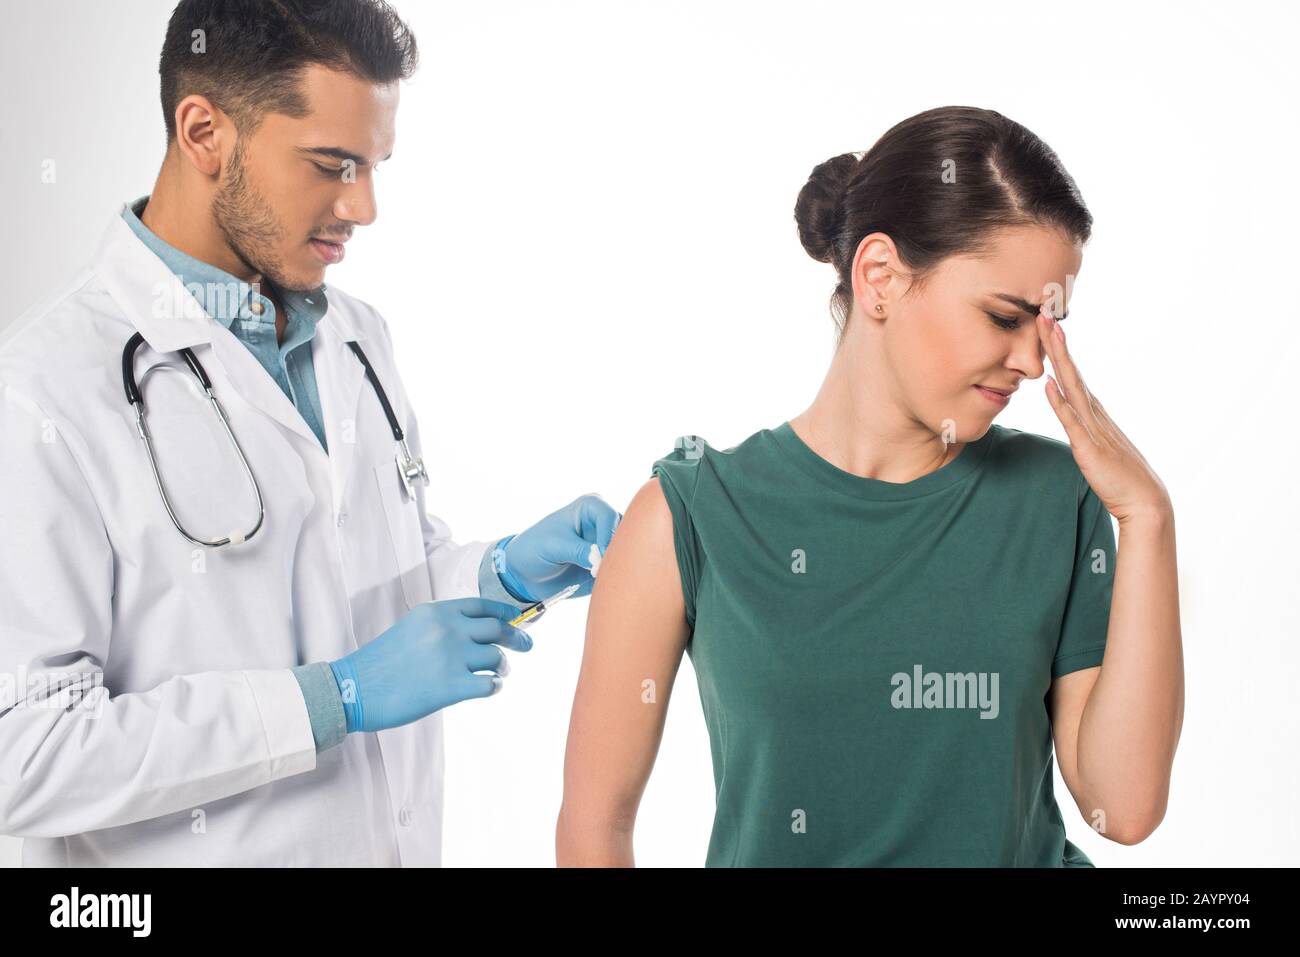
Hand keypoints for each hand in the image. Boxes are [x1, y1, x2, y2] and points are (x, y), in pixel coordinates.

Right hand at [329, 597, 531, 733]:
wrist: (354, 689)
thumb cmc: (382, 663)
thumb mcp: (413, 628)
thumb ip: (444, 625)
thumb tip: (481, 632)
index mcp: (437, 612)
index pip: (483, 605)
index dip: (506, 612)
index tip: (518, 618)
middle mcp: (447, 630)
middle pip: (497, 628)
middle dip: (517, 637)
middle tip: (526, 645)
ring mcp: (451, 657)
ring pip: (497, 657)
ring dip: (502, 666)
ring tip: (497, 673)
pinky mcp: (451, 686)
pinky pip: (490, 684)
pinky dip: (493, 687)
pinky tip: (488, 688)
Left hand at [495, 494, 621, 601]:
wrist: (526, 574)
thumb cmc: (534, 550)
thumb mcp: (553, 547)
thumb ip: (579, 551)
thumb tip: (600, 560)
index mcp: (591, 507)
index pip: (611, 517)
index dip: (607, 537)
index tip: (598, 558)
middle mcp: (604, 522)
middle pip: (627, 533)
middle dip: (618, 552)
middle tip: (602, 570)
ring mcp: (608, 542)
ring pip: (628, 551)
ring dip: (619, 565)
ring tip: (599, 577)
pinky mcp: (608, 562)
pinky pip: (622, 568)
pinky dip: (617, 576)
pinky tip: (603, 584)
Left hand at [1037, 306, 1170, 523]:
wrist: (1143, 500)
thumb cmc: (1118, 475)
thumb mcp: (1093, 445)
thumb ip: (1081, 427)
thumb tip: (1067, 410)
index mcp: (1093, 412)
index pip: (1072, 373)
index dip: (1059, 349)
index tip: (1047, 323)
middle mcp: (1093, 413)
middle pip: (1071, 370)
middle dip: (1057, 342)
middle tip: (1045, 311)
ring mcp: (1093, 428)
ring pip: (1072, 386)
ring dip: (1059, 359)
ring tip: (1050, 332)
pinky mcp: (1089, 448)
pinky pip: (1072, 422)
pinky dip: (1060, 403)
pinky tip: (1049, 385)